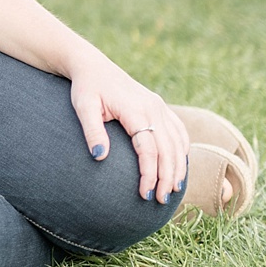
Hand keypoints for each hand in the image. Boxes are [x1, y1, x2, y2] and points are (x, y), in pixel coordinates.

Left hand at [68, 59, 189, 205]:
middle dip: (167, 177)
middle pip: (167, 149)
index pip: (148, 148)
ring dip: (178, 167)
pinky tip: (180, 166)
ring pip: (177, 142)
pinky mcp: (160, 106)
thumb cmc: (86, 88)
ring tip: (173, 190)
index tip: (145, 194)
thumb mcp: (83, 107)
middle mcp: (153, 107)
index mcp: (135, 109)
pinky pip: (178, 130)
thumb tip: (100, 158)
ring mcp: (159, 106)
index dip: (150, 173)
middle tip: (161, 200)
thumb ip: (92, 131)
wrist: (93, 66)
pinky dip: (182, 150)